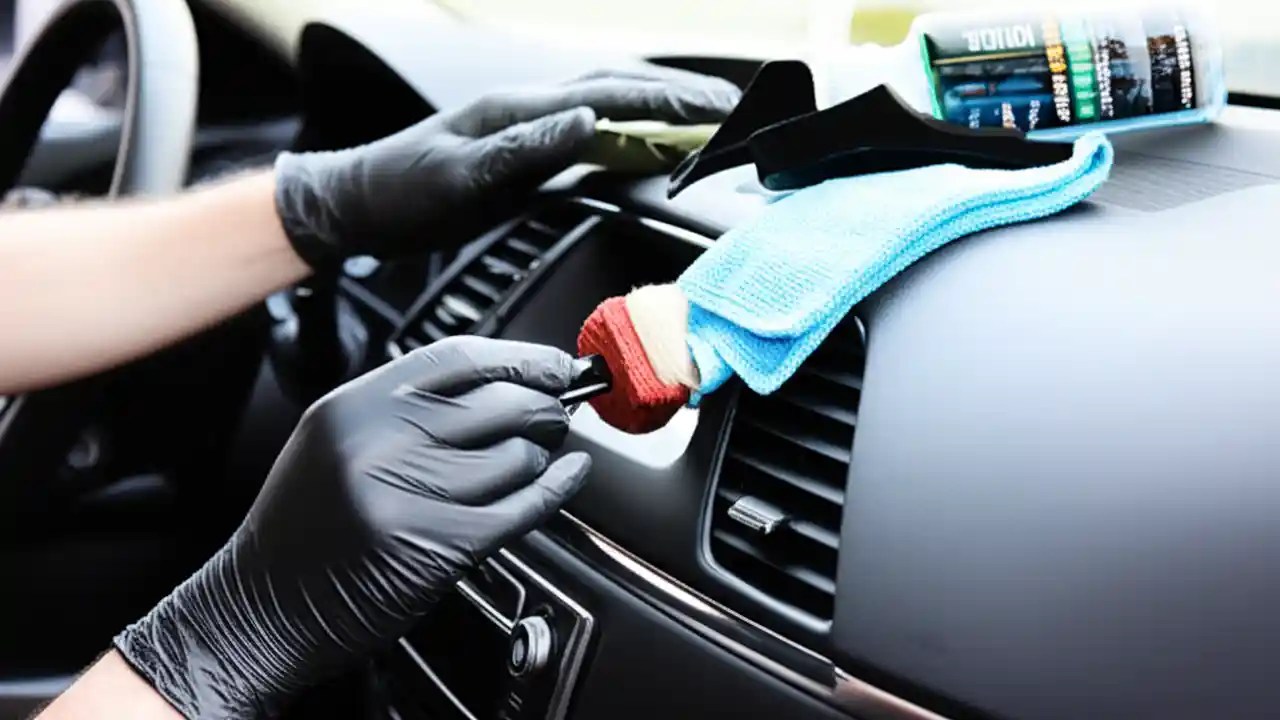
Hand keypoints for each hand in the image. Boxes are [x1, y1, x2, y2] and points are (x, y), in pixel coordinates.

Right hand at [114, 337, 590, 717]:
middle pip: (497, 402)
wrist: (260, 610)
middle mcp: (378, 441)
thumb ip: (404, 409)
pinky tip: (568, 479)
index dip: (519, 358)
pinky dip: (557, 490)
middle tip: (558, 412)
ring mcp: (407, 494)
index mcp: (354, 405)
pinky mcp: (435, 546)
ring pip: (515, 456)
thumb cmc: (305, 529)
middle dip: (544, 405)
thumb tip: (496, 385)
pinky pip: (521, 507)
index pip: (457, 357)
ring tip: (539, 459)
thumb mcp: (336, 443)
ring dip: (541, 456)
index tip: (553, 363)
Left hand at [273, 66, 740, 267]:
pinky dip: (630, 137)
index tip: (717, 110)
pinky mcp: (523, 152)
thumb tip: (591, 122)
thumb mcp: (461, 174)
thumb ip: (528, 148)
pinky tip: (648, 148)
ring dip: (660, 111)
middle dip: (679, 97)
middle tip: (733, 111)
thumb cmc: (401, 190)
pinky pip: (590, 137)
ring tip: (707, 122)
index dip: (667, 100)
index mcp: (520, 107)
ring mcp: (527, 128)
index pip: (610, 95)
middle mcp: (529, 109)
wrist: (357, 202)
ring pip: (608, 107)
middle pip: (619, 90)